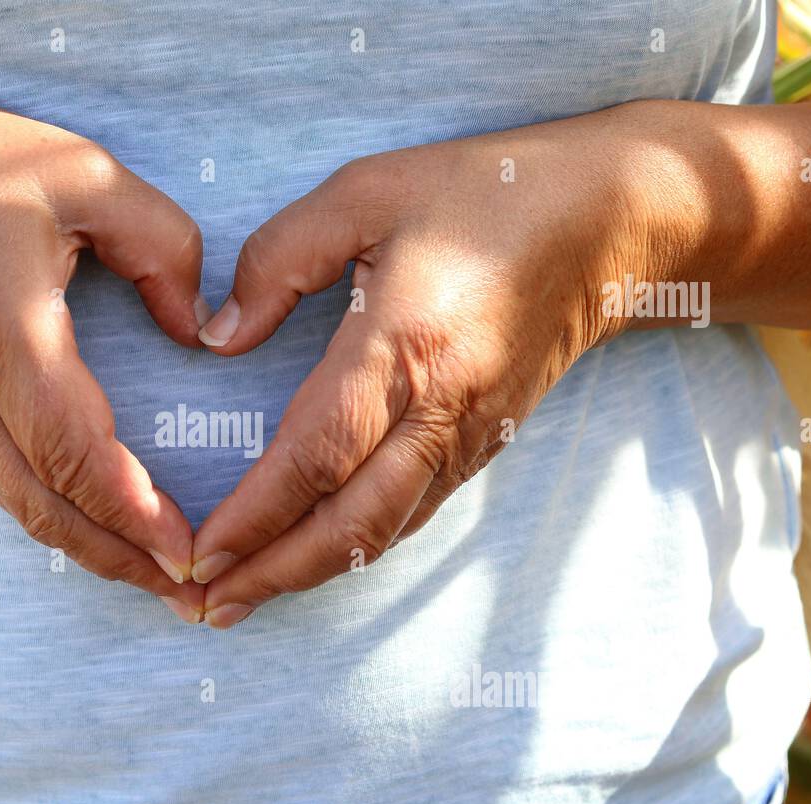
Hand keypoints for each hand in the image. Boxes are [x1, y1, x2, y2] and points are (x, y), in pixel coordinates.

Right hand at [0, 79, 209, 619]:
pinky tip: (106, 535)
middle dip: (124, 559)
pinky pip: (5, 486)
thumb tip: (196, 333)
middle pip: (49, 505)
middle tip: (193, 596)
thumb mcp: (83, 173)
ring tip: (161, 582)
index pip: (74, 449)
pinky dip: (60, 522)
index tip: (190, 551)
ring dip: (94, 553)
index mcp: (4, 329)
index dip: (132, 510)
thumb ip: (161, 247)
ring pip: (23, 509)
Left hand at [190, 112, 642, 626]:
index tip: (200, 551)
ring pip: (383, 532)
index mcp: (404, 346)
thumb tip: (217, 337)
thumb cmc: (483, 194)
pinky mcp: (485, 445)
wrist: (610, 222)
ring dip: (309, 573)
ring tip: (243, 597)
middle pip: (348, 522)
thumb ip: (277, 259)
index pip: (315, 455)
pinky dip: (357, 547)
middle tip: (205, 605)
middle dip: (272, 573)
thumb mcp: (365, 191)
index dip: (254, 514)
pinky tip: (313, 558)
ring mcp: (470, 436)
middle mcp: (441, 409)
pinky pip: (413, 514)